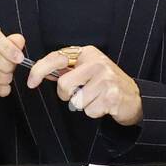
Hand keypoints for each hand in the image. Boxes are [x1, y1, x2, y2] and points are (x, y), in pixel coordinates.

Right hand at [0, 26, 24, 112]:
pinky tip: (4, 87)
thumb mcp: (2, 48)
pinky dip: (1, 89)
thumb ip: (12, 42)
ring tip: (7, 77)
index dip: (8, 47)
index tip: (20, 58)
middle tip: (12, 69)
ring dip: (5, 78)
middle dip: (8, 66)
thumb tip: (19, 40)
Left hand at [26, 46, 142, 126]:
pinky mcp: (111, 96)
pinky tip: (104, 104)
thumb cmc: (107, 84)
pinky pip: (88, 111)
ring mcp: (106, 79)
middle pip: (64, 84)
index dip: (40, 70)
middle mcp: (98, 62)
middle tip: (81, 93)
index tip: (31, 82)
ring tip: (97, 98)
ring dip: (84, 105)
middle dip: (68, 95)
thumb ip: (68, 69)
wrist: (134, 97)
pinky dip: (94, 112)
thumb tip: (41, 72)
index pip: (57, 57)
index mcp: (89, 53)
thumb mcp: (88, 69)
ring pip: (76, 101)